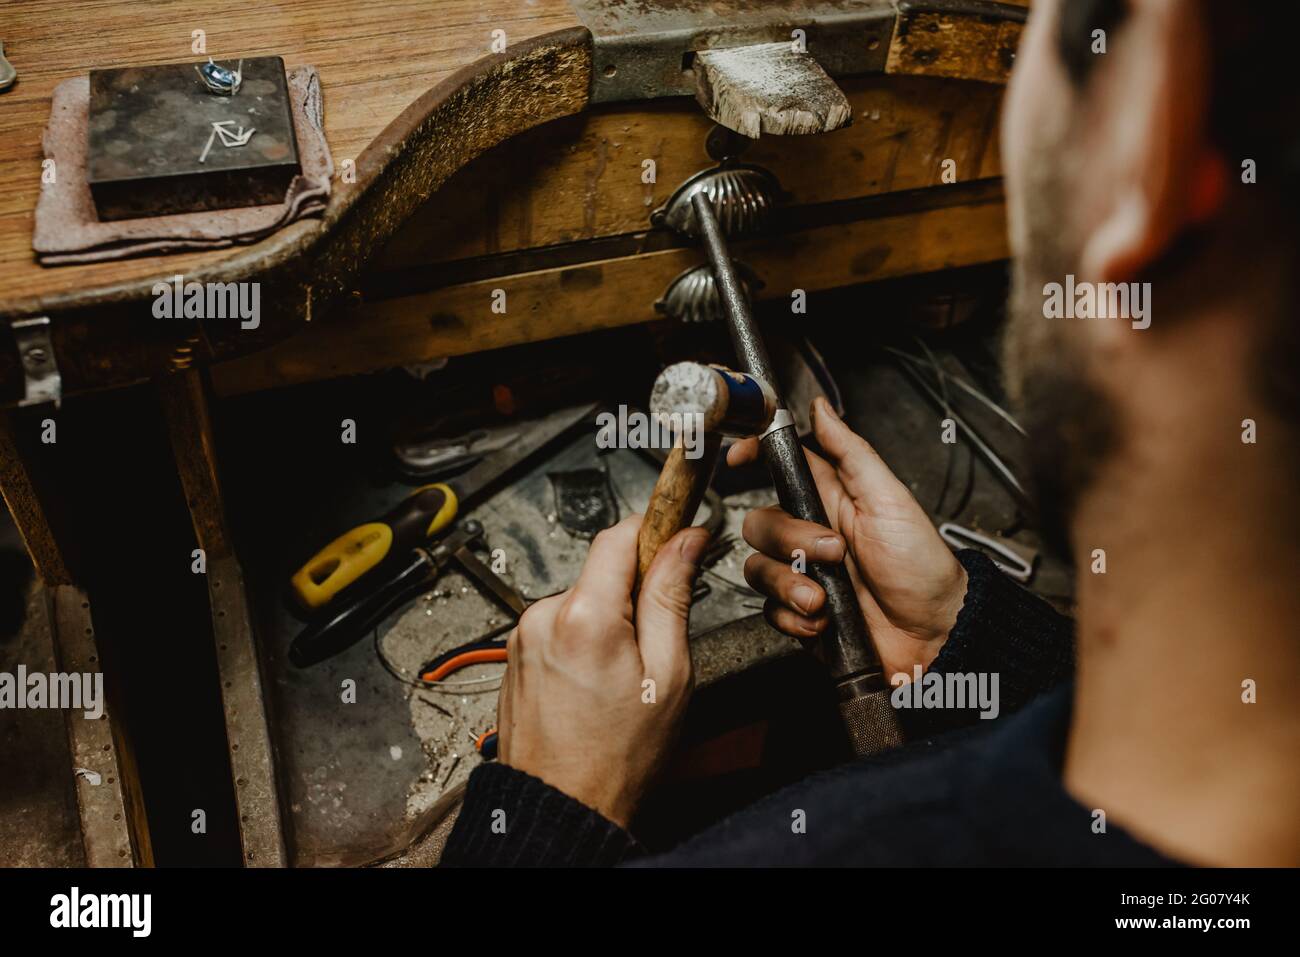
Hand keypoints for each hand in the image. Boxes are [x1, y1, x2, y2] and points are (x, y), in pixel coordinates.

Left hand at [496, 516, 709, 828]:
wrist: (562, 806)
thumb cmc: (616, 756)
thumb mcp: (667, 674)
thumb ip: (672, 597)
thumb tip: (685, 542)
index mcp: (584, 616)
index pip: (619, 534)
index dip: (655, 531)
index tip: (678, 540)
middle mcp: (543, 616)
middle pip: (601, 571)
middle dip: (633, 592)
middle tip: (656, 639)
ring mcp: (523, 635)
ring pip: (582, 601)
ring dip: (607, 620)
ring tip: (621, 674)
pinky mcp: (516, 652)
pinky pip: (560, 626)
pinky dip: (583, 641)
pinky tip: (595, 682)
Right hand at [728, 397, 967, 676]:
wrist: (933, 634)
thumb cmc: (922, 565)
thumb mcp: (889, 498)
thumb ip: (850, 453)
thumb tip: (820, 408)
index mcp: (830, 498)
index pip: (780, 466)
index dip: (754, 456)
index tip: (739, 459)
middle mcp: (810, 533)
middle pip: (760, 522)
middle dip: (790, 541)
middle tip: (833, 553)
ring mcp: (802, 573)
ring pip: (758, 567)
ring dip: (789, 584)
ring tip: (823, 598)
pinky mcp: (799, 612)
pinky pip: (769, 609)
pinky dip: (793, 617)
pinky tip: (823, 621)